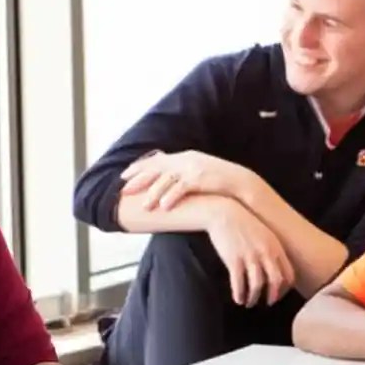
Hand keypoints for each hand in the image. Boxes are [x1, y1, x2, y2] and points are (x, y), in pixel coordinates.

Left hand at [119, 151, 254, 210]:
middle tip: (125, 190)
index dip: (138, 167)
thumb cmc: (218, 181)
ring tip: (145, 206)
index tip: (124, 176)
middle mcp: (185, 160)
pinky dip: (171, 197)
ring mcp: (192, 168)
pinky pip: (181, 188)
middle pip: (156, 168)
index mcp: (183, 157)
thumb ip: (181, 174)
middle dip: (138, 179)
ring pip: (166, 180)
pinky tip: (163, 207)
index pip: (155, 160)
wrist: (241, 181)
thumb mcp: (197, 172)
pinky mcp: (200, 178)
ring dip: (153, 194)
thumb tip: (165, 182)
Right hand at [207, 199, 294, 306]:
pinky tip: (238, 300)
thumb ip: (273, 250)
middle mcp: (266, 253)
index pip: (288, 274)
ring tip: (249, 303)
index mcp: (276, 247)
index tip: (279, 294)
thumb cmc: (244, 224)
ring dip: (253, 298)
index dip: (285, 288)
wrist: (224, 212)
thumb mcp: (265, 234)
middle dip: (273, 296)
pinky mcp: (234, 260)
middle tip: (268, 303)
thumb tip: (275, 268)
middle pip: (275, 281)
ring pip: (257, 285)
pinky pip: (239, 283)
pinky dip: (239, 295)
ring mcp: (250, 256)